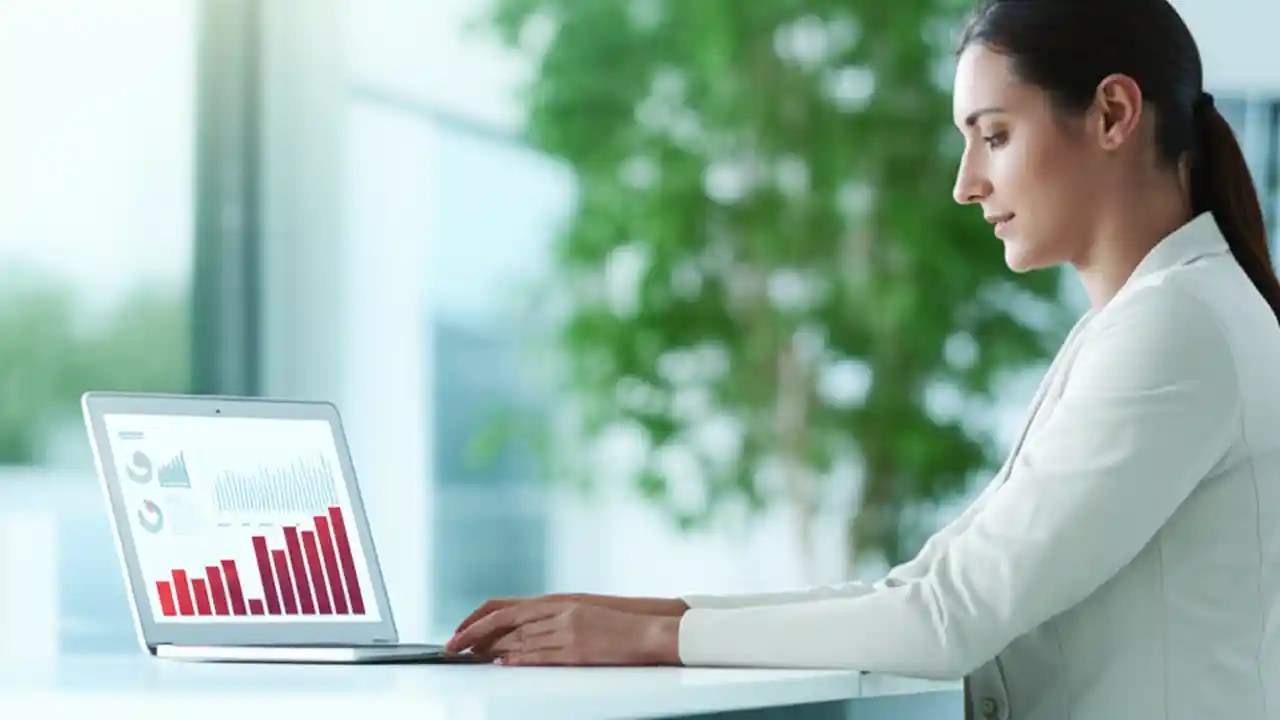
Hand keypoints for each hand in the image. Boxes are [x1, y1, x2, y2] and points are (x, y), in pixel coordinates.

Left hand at [445, 599, 681, 666]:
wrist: (647, 631)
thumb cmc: (617, 625)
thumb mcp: (582, 612)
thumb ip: (553, 618)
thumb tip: (523, 630)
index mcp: (559, 602)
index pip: (508, 607)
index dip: (480, 618)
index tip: (462, 629)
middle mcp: (559, 613)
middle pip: (507, 623)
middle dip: (475, 635)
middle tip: (452, 646)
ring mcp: (567, 631)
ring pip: (518, 640)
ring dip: (490, 649)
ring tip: (467, 656)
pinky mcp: (577, 650)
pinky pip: (540, 655)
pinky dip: (517, 659)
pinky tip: (502, 662)